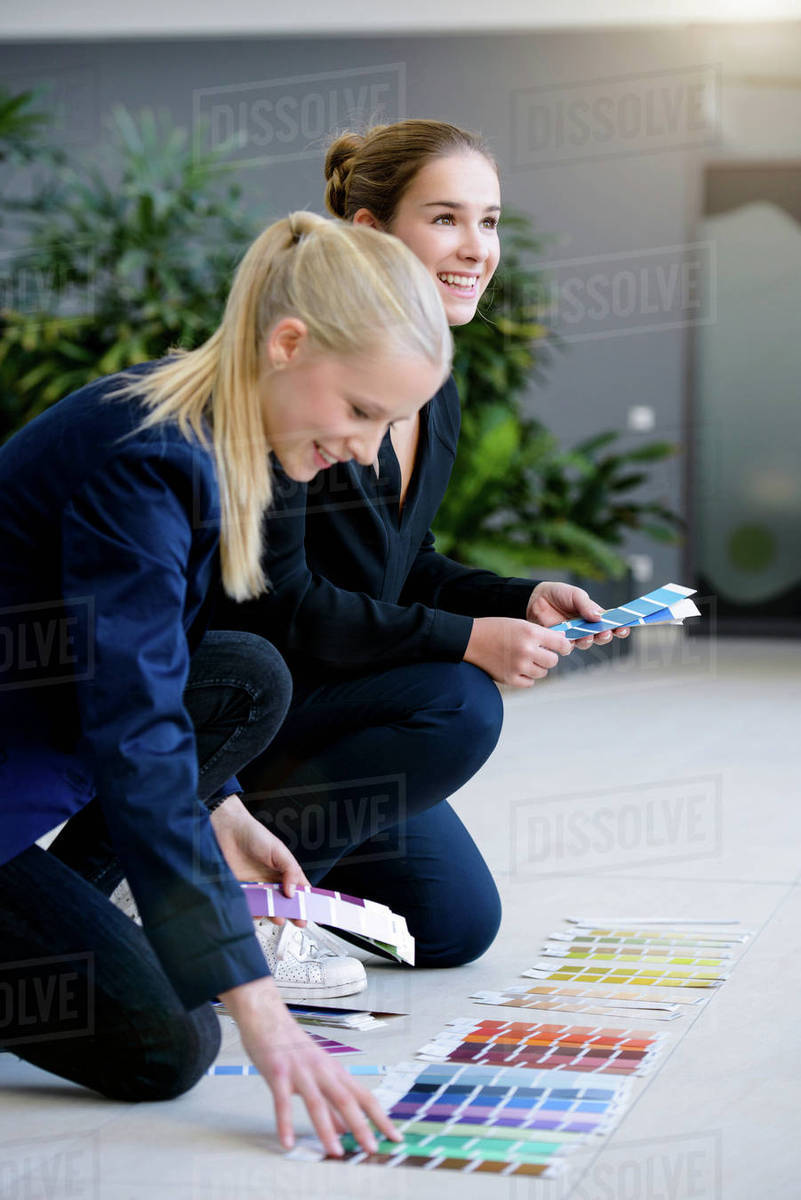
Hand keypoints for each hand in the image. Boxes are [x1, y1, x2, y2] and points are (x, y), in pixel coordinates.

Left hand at [211, 794, 308, 926]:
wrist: (226, 831)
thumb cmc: (254, 835)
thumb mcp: (279, 851)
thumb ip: (290, 871)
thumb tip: (293, 892)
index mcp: (285, 871)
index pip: (301, 889)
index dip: (308, 901)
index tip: (315, 912)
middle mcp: (272, 881)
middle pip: (286, 902)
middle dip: (293, 912)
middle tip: (299, 921)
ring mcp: (257, 887)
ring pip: (269, 906)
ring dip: (274, 913)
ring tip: (278, 916)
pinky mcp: (242, 890)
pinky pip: (250, 905)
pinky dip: (255, 910)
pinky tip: (258, 911)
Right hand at [220, 976, 400, 1156]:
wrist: (268, 1016)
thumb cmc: (293, 1046)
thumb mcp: (318, 1071)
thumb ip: (331, 1101)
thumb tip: (345, 1129)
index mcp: (335, 1071)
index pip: (364, 1096)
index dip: (380, 1117)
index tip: (395, 1137)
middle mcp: (322, 1071)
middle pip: (346, 1099)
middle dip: (361, 1126)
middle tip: (372, 1150)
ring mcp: (300, 1072)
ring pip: (317, 1103)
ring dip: (326, 1129)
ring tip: (335, 1153)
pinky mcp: (278, 1074)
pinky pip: (282, 1102)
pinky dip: (285, 1124)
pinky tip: (288, 1143)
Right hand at [464, 615, 571, 687]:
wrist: (470, 640)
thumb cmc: (495, 629)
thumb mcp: (520, 624)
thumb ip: (541, 633)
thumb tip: (563, 641)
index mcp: (530, 632)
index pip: (561, 644)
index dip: (563, 646)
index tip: (561, 647)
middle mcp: (526, 650)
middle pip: (553, 661)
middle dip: (548, 657)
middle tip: (539, 652)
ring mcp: (518, 666)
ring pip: (542, 672)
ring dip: (537, 667)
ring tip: (525, 659)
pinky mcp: (510, 678)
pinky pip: (530, 682)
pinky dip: (527, 677)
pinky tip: (518, 668)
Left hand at [526, 581, 630, 650]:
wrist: (536, 598)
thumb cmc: (559, 594)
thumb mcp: (575, 594)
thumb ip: (587, 605)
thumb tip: (599, 616)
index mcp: (595, 615)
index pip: (611, 623)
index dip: (620, 627)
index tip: (624, 628)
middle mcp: (587, 627)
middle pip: (602, 636)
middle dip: (606, 636)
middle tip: (606, 632)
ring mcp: (575, 635)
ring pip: (587, 643)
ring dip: (589, 640)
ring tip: (587, 635)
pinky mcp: (561, 640)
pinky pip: (569, 647)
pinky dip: (570, 643)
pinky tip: (568, 637)